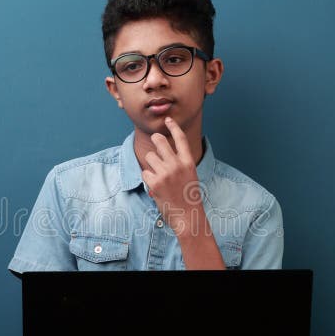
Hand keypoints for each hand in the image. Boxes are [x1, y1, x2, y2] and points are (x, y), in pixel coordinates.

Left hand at [141, 117, 202, 234]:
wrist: (188, 216)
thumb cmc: (188, 197)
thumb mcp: (190, 175)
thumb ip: (179, 163)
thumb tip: (163, 152)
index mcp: (188, 162)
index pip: (180, 138)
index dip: (173, 126)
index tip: (168, 119)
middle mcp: (177, 164)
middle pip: (159, 141)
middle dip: (155, 139)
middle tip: (154, 140)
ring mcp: (165, 173)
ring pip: (149, 156)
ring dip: (151, 164)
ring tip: (159, 176)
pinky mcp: (155, 182)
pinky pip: (145, 172)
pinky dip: (148, 179)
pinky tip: (156, 187)